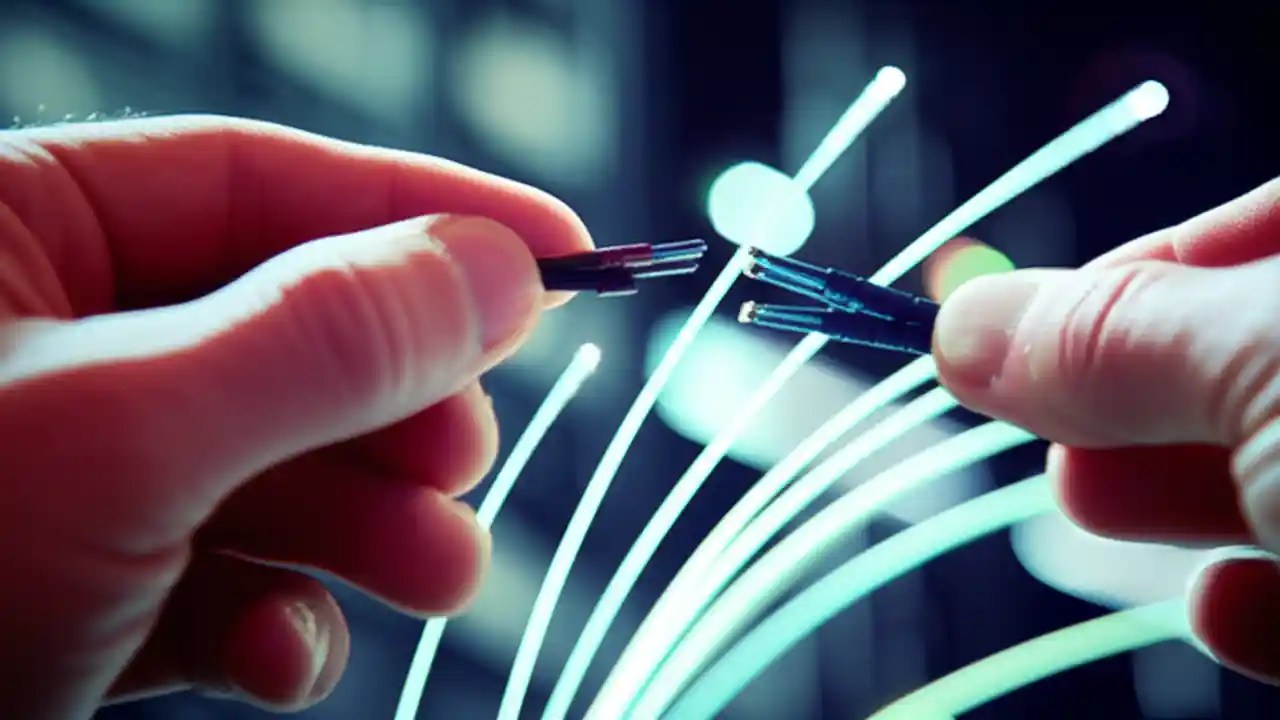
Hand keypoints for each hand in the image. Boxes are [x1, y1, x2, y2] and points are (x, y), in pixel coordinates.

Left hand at [0, 116, 590, 717]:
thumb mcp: (123, 432)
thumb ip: (322, 338)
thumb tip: (495, 271)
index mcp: (19, 234)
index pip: (270, 183)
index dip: (426, 214)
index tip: (558, 256)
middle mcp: (50, 341)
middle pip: (291, 336)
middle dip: (399, 410)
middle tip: (470, 461)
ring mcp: (69, 473)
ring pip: (274, 470)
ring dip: (370, 527)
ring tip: (437, 574)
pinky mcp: (77, 591)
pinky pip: (218, 579)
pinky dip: (276, 621)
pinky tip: (282, 659)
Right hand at [933, 177, 1279, 683]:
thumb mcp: (1267, 359)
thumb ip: (1116, 335)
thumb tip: (962, 325)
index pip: (1243, 234)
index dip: (1128, 274)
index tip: (1015, 329)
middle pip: (1246, 360)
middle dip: (1134, 397)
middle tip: (1051, 429)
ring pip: (1278, 471)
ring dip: (1179, 499)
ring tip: (1090, 506)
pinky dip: (1266, 605)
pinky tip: (1228, 613)